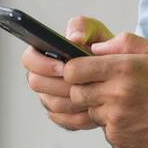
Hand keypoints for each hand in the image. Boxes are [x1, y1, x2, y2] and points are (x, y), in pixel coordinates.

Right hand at [22, 16, 113, 130]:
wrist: (119, 76)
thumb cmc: (103, 50)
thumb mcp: (96, 32)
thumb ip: (83, 27)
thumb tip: (74, 38)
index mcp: (45, 53)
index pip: (29, 58)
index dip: (42, 64)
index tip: (63, 66)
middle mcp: (44, 76)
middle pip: (36, 83)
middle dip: (58, 83)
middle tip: (79, 82)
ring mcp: (51, 97)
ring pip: (51, 103)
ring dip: (71, 99)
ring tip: (90, 93)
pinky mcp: (63, 115)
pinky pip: (64, 120)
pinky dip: (80, 115)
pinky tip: (94, 107)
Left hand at [62, 31, 147, 147]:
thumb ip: (124, 42)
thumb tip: (95, 47)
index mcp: (123, 69)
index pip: (74, 69)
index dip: (74, 69)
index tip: (84, 70)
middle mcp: (116, 94)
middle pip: (75, 91)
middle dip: (83, 88)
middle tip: (102, 87)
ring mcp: (115, 118)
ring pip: (88, 109)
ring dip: (98, 106)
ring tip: (121, 103)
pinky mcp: (116, 137)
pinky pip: (101, 126)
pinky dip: (111, 122)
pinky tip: (129, 118)